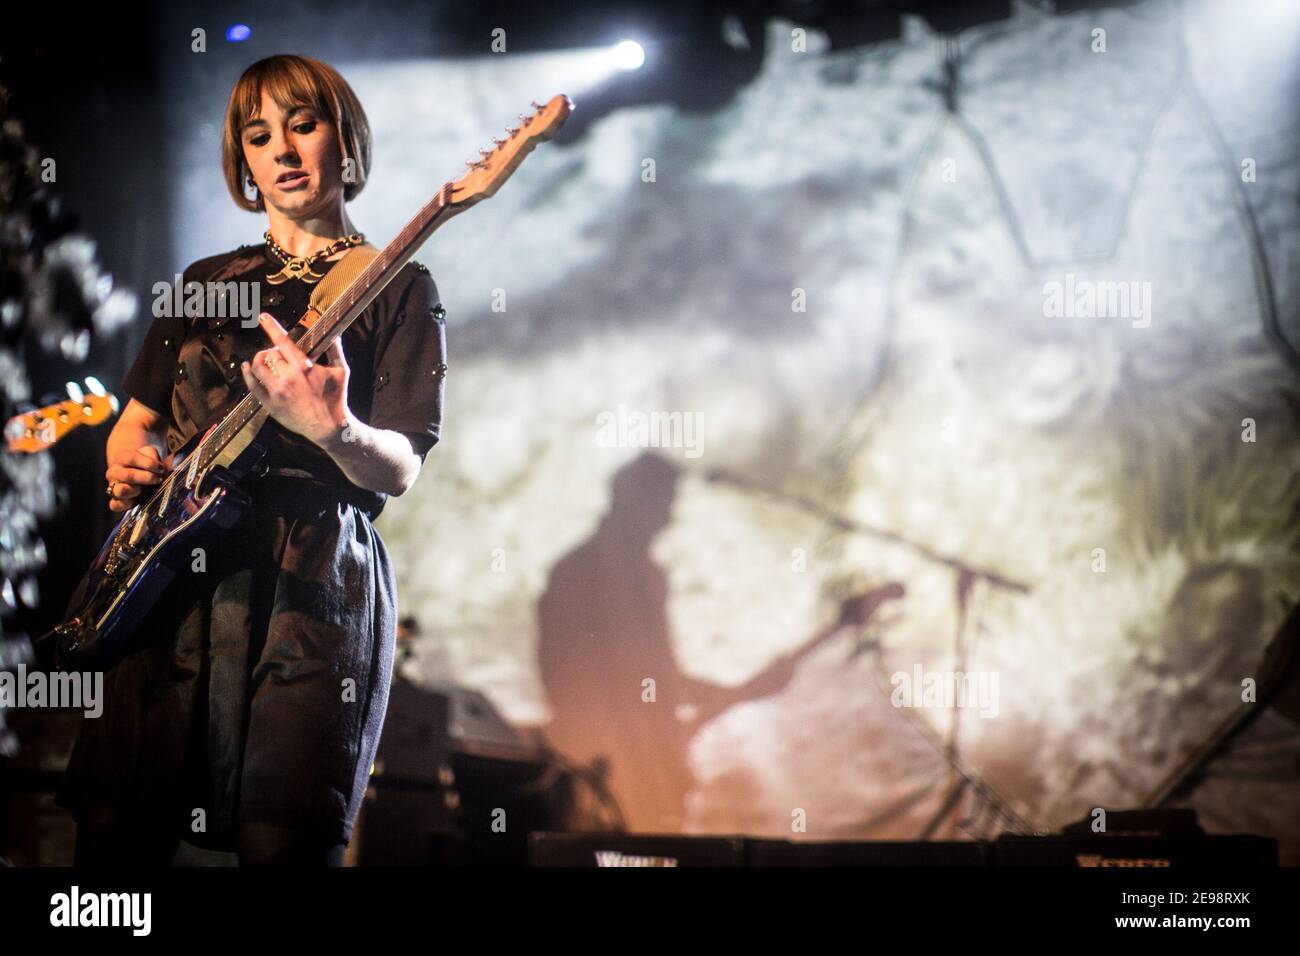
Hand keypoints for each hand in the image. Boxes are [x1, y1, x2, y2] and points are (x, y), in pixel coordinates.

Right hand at [106, 444, 169, 512]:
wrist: (138, 476)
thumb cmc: (146, 465)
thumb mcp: (150, 455)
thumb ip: (154, 457)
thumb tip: (164, 465)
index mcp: (121, 458)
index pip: (132, 458)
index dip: (149, 463)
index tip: (160, 468)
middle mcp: (114, 472)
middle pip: (128, 475)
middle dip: (147, 478)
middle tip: (158, 479)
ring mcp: (114, 487)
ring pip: (120, 490)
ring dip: (135, 491)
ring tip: (143, 489)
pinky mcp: (116, 501)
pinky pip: (115, 505)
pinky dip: (125, 504)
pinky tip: (136, 501)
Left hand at [241, 313, 352, 445]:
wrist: (330, 427)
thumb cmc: (336, 398)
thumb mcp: (341, 371)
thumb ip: (335, 350)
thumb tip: (336, 333)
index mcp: (304, 366)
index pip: (283, 341)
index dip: (271, 326)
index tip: (262, 316)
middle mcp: (289, 377)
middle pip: (271, 353)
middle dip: (273, 350)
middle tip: (279, 354)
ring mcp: (278, 391)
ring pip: (258, 366)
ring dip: (260, 359)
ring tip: (265, 359)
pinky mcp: (271, 404)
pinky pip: (252, 385)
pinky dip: (247, 374)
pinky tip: (247, 367)